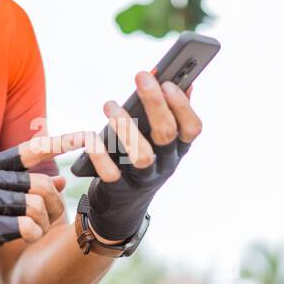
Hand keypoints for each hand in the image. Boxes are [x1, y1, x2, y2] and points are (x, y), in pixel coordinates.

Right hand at [0, 133, 82, 283]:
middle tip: (51, 221)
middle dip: (54, 205)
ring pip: (34, 205)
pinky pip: (24, 226)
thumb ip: (25, 187)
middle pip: (40, 184)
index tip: (88, 137)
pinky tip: (25, 239)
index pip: (33, 149)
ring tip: (35, 232)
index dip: (62, 142)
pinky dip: (32, 234)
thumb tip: (63, 179)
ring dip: (42, 224)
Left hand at [79, 71, 202, 240]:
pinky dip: (100, 155)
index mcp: (178, 149)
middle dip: (154, 103)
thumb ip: (171, 113)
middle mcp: (165, 165)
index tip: (168, 82)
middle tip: (141, 76)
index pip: (192, 128)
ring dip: (125, 127)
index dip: (182, 106)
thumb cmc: (142, 161)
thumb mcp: (160, 141)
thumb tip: (186, 82)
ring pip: (141, 155)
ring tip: (110, 105)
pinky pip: (111, 174)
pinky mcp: (119, 190)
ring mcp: (143, 179)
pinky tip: (91, 137)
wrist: (123, 208)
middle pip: (166, 134)